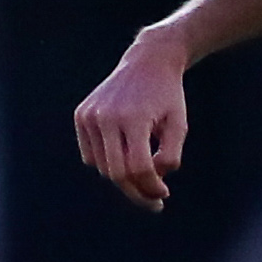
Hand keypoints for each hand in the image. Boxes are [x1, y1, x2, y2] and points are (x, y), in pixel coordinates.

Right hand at [75, 28, 189, 210]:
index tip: (163, 195)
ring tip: (144, 169)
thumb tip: (151, 179)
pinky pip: (91, 156)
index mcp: (133, 117)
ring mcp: (90, 115)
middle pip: (117, 173)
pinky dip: (107, 162)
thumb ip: (171, 156)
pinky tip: (124, 152)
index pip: (138, 167)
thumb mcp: (179, 125)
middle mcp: (106, 116)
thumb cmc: (168, 96)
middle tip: (154, 199)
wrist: (148, 61)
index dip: (151, 187)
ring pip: (103, 168)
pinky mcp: (81, 115)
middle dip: (137, 191)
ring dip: (124, 176)